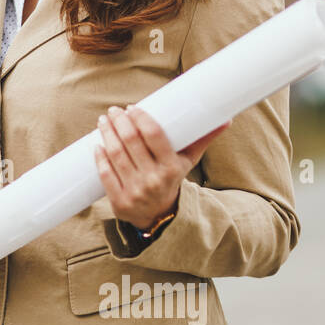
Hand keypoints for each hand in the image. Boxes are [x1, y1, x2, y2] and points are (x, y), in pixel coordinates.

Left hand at [94, 104, 229, 230]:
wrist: (160, 216)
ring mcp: (135, 191)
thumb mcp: (188, 162)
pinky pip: (105, 174)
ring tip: (104, 121)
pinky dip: (99, 157)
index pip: (153, 135)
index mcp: (172, 167)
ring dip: (107, 133)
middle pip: (131, 142)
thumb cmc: (172, 179)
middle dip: (119, 121)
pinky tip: (97, 144)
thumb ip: (202, 139)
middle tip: (114, 110)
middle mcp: (154, 179)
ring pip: (116, 155)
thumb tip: (227, 120)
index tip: (132, 108)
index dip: (140, 118)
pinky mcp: (119, 201)